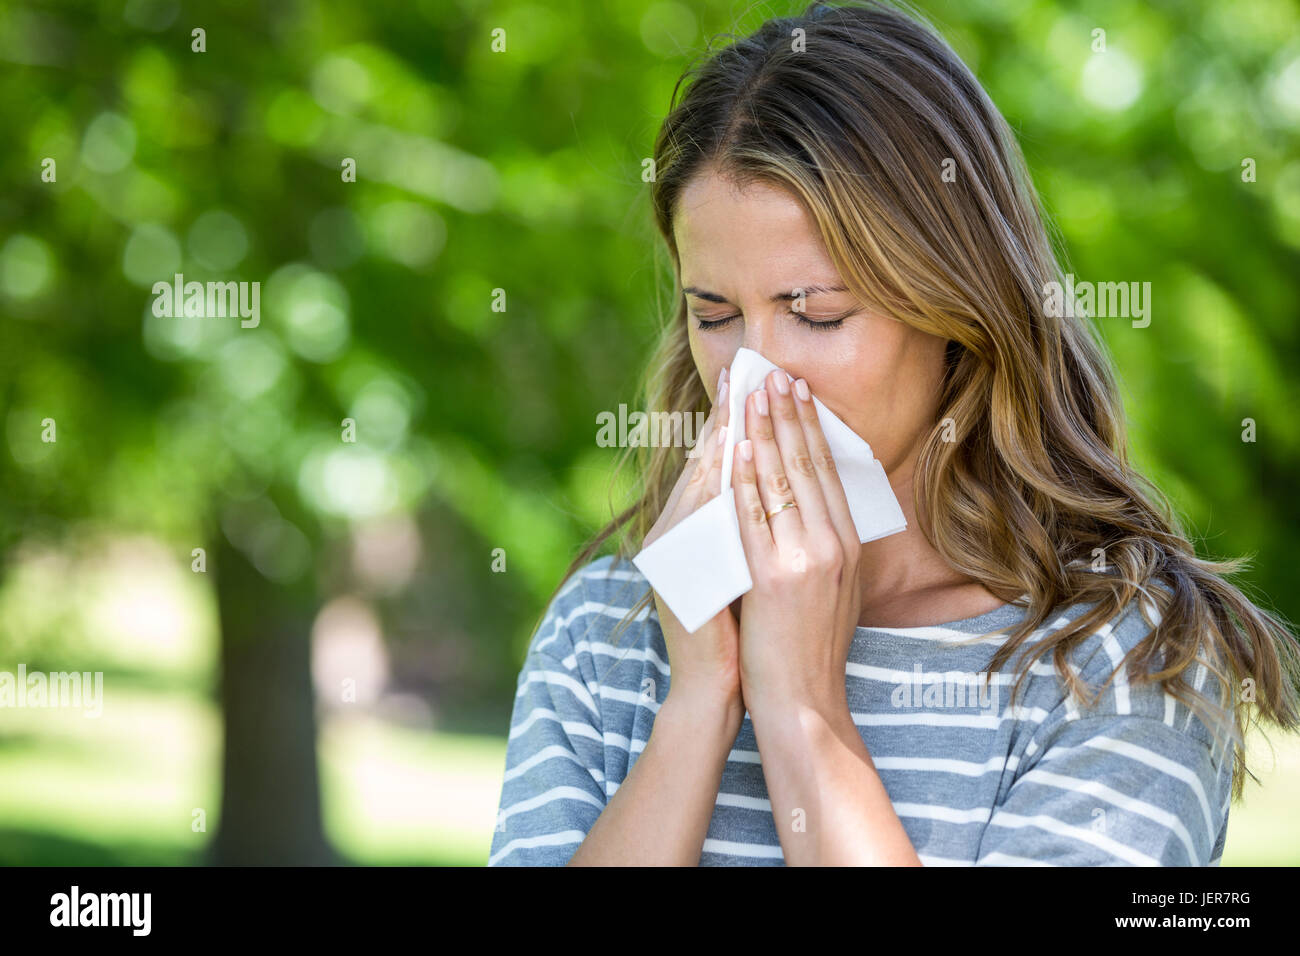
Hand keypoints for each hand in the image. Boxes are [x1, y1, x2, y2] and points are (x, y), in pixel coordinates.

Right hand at [643, 367, 742, 715]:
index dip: (732, 422)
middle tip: (753, 371)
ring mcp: (672, 548)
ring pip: (700, 478)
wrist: (716, 686)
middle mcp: (672, 531)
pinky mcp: (678, 568)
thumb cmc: (736, 630)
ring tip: (749, 396)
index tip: (753, 383)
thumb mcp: (740, 567)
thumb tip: (773, 482)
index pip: (712, 463)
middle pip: (703, 460)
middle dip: (730, 415)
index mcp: (687, 529)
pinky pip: (700, 514)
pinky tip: (734, 453)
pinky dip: (718, 481)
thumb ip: (746, 526)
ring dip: (726, 435)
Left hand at [730, 370, 861, 718]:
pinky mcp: (774, 577)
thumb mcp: (837, 591)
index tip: (798, 393)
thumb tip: (815, 508)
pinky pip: (754, 516)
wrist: (803, 703)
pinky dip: (744, 478)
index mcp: (849, 546)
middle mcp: (833, 546)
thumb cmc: (812, 649)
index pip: (830, 473)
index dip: (812, 429)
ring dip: (766, 432)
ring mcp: (805, 560)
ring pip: (782, 481)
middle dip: (790, 416)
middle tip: (775, 375)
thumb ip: (827, 547)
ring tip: (753, 394)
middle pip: (809, 466)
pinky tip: (735, 449)